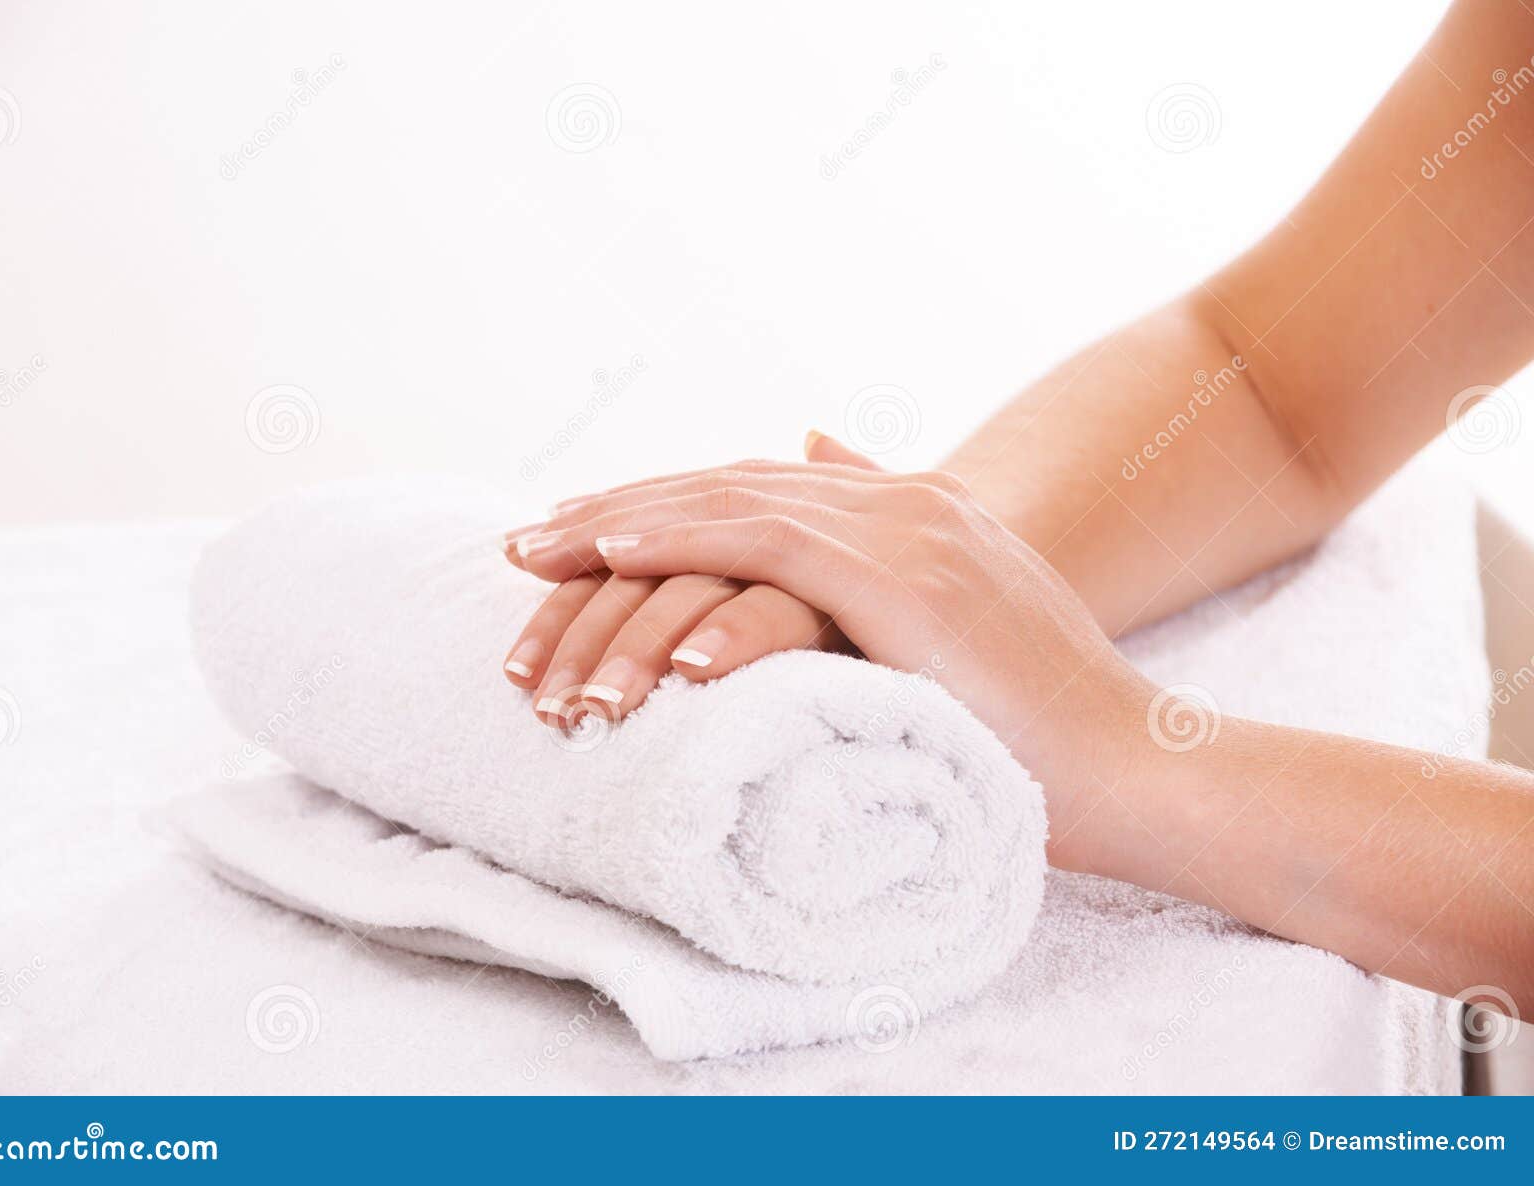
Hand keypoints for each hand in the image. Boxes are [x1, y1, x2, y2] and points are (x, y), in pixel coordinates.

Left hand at [505, 433, 1156, 866]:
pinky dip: (680, 540)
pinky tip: (609, 558)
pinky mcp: (901, 576)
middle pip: (729, 487)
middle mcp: (905, 502)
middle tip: (528, 543)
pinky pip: (763, 542)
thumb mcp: (964, 627)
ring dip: (625, 525)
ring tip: (538, 552)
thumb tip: (822, 458)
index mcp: (914, 511)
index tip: (584, 536)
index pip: (759, 492)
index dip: (666, 509)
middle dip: (620, 512)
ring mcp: (906, 530)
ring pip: (732, 504)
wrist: (1136, 762)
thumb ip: (892, 550)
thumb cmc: (1047, 722)